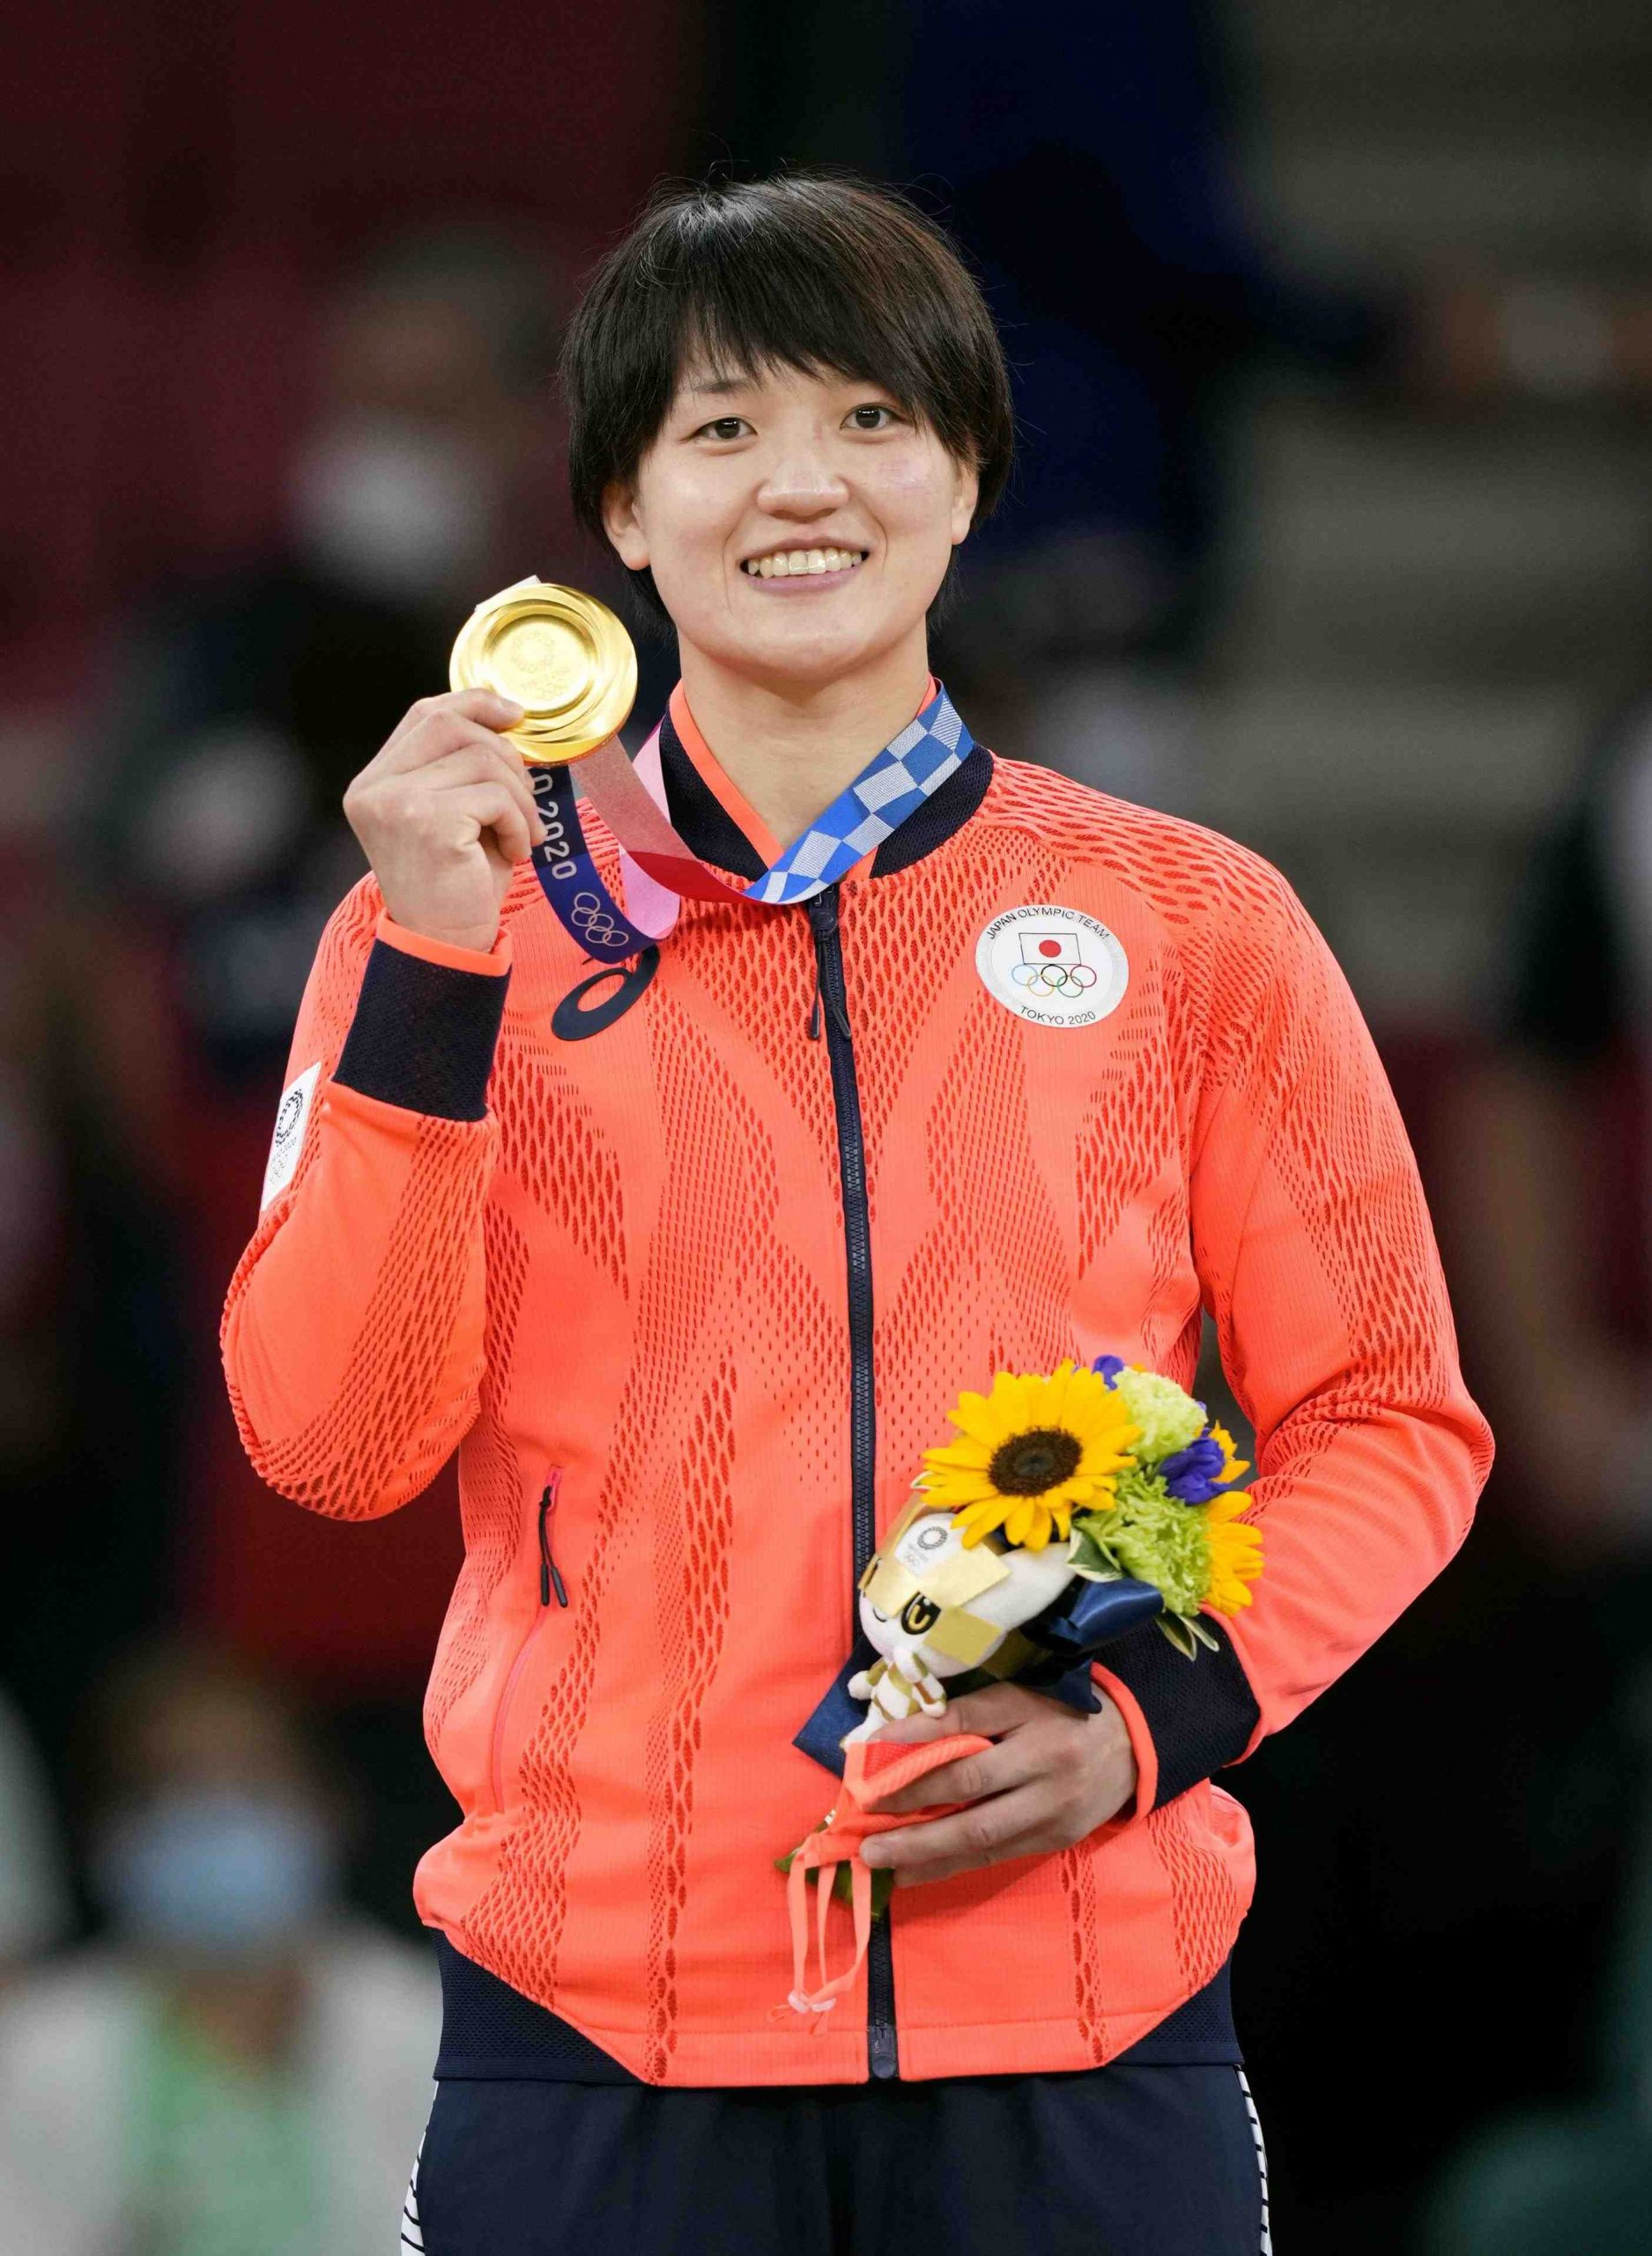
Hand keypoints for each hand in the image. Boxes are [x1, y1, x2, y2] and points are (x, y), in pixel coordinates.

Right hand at [342, 689, 547, 953]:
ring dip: (520, 796)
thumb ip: (461, 767)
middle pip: (450, 725)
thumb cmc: (457, 884)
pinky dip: (519, 822)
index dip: (473, 703)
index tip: (516, 715)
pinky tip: (516, 851)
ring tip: (523, 833)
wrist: (445, 946)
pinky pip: (495, 796)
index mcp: (374, 782)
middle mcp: (373, 788)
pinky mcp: (426, 822)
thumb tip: (507, 717)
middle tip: (527, 796)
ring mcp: (395, 802)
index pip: (424, 715)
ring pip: (481, 759)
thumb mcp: (455, 814)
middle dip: (504, 754)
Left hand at [856, 1680, 1138, 1887]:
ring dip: (924, 1854)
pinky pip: (995, 1856)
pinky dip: (952, 1865)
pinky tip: (916, 1872)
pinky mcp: (1055, 1841)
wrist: (1131, 1743)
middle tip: (865, 1838)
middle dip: (911, 1819)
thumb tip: (896, 1739)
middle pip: (968, 1798)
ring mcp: (1052, 1813)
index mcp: (1033, 1724)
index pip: (962, 1736)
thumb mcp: (1016, 1697)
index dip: (913, 1753)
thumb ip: (961, 1716)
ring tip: (880, 1863)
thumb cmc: (1059, 1711)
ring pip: (980, 1838)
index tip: (865, 1764)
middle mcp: (1045, 1772)